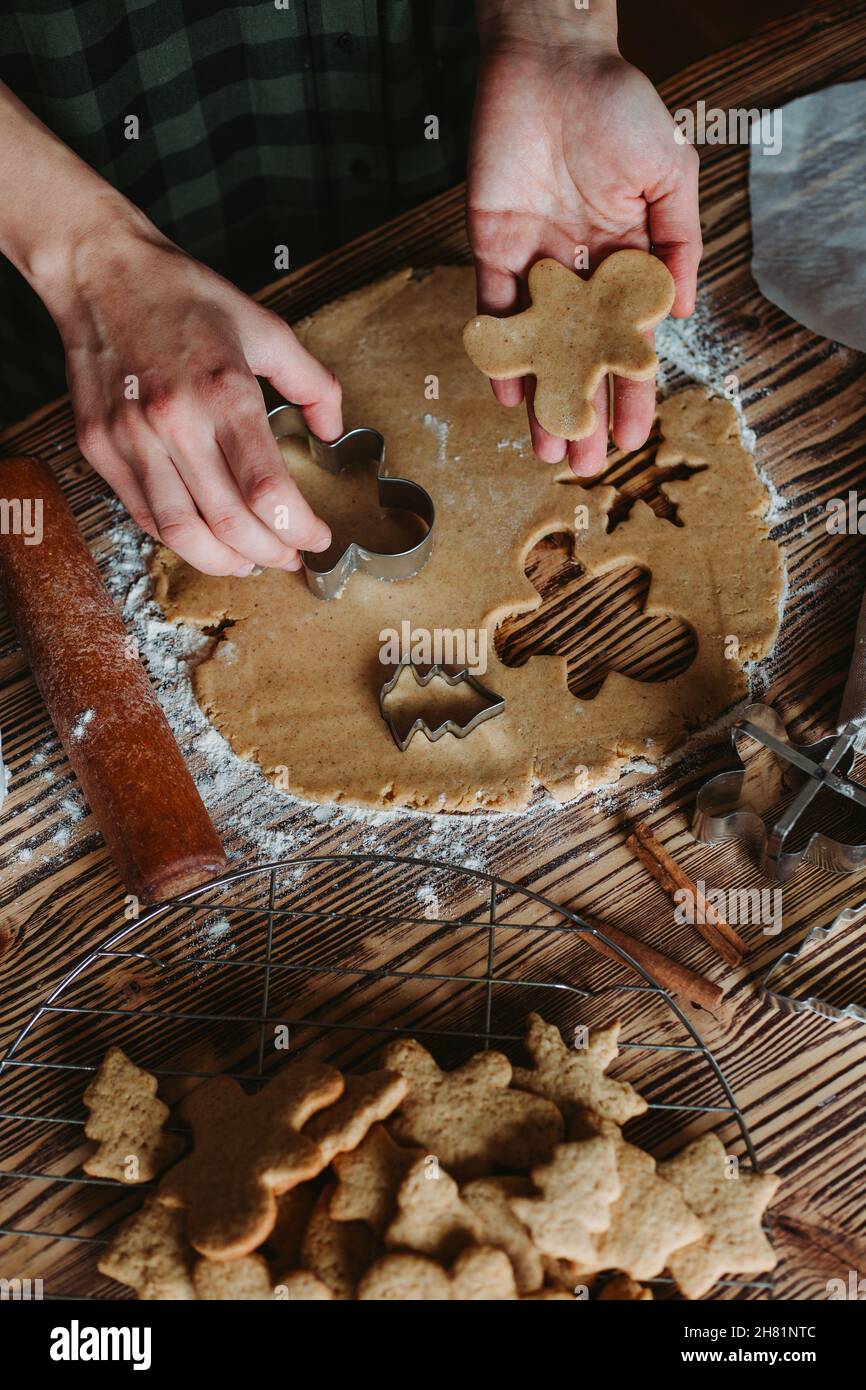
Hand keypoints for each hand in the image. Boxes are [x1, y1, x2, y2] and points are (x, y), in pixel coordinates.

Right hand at [50, 219, 337, 574]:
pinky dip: (180, 537)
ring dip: (224, 561)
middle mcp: (175, 421)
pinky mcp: (99, 447)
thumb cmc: (183, 296)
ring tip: (249, 560)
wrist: (100, 271)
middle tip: (290, 557)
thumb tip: (334, 431)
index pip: (267, 491)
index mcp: (224, 390)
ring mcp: (131, 439)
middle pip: (230, 523)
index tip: (317, 537)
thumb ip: (312, 383)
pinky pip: (144, 514)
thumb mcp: (265, 327)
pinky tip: (205, 535)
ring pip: (182, 533)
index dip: (299, 529)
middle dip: (270, 553)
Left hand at [467, 31, 700, 475]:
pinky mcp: (492, 248)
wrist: (554, 61)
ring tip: (548, 447)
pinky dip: (500, 351)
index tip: (637, 438)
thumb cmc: (620, 106)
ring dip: (542, 397)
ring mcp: (534, 265)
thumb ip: (679, 242)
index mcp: (623, 259)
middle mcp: (578, 272)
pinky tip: (509, 393)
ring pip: (539, 346)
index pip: (627, 341)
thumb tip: (680, 313)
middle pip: (581, 357)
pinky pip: (495, 312)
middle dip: (585, 409)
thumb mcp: (671, 173)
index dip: (633, 390)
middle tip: (586, 464)